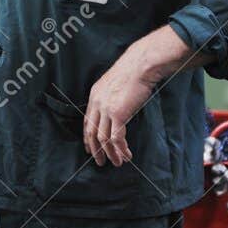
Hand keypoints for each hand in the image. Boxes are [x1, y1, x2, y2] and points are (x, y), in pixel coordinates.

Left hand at [84, 26, 208, 167]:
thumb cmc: (133, 72)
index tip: (90, 148)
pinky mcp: (118, 113)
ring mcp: (106, 109)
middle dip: (95, 150)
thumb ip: (111, 97)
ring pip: (104, 138)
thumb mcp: (115, 84)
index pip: (87, 121)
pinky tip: (127, 154)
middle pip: (92, 132)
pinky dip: (121, 149)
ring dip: (111, 153)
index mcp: (94, 96)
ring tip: (117, 162)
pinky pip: (117, 137)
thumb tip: (116, 110)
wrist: (140, 65)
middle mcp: (97, 103)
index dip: (88, 137)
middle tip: (100, 162)